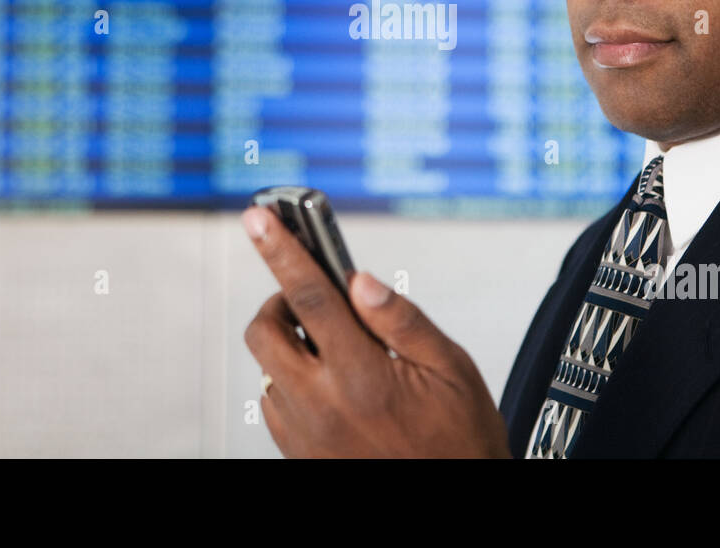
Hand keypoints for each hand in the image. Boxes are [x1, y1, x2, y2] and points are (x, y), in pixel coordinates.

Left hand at [241, 205, 512, 457]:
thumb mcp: (451, 368)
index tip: (259, 219)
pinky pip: (274, 406)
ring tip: (336, 353)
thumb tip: (360, 280)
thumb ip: (401, 320)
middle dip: (280, 302)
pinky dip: (292, 385)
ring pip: (267, 369)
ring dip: (291, 348)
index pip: (310, 296)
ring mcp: (305, 435)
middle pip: (265, 331)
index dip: (282, 250)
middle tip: (313, 300)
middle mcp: (323, 406)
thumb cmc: (460, 441)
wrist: (457, 502)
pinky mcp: (299, 456)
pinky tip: (331, 388)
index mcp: (363, 376)